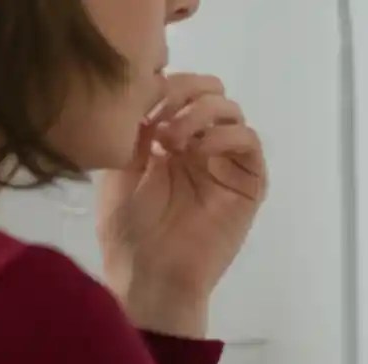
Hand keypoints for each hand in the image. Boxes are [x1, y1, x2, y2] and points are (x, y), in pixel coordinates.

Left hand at [97, 73, 267, 337]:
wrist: (149, 276)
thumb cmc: (128, 233)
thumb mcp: (118, 170)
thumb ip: (133, 129)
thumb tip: (149, 94)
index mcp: (169, 141)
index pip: (180, 91)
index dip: (164, 84)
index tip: (139, 100)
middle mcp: (201, 147)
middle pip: (211, 92)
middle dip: (185, 91)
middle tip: (158, 113)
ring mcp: (226, 165)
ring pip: (231, 111)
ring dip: (201, 113)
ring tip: (171, 139)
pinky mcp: (248, 184)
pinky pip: (249, 142)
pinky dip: (225, 134)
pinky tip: (196, 150)